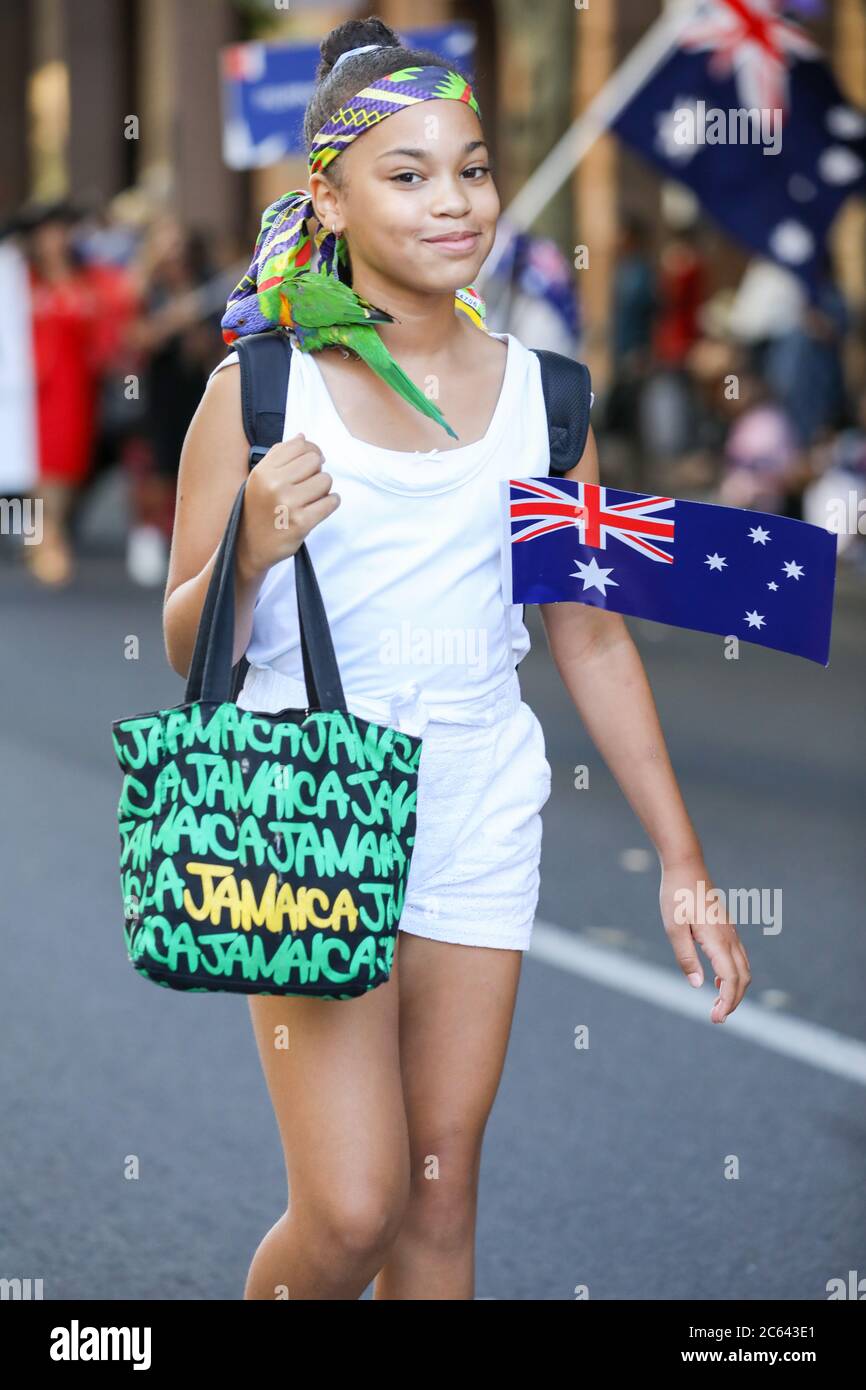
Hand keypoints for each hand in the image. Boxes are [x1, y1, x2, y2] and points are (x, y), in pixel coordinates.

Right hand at [236, 433, 339, 579]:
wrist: (249, 547)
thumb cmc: (258, 510)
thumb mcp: (260, 479)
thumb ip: (279, 456)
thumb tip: (302, 437)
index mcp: (264, 471)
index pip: (300, 445)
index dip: (311, 451)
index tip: (312, 463)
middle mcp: (274, 484)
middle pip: (315, 461)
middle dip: (316, 471)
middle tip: (309, 484)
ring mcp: (288, 504)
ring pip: (325, 480)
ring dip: (324, 489)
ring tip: (311, 498)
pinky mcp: (301, 522)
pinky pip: (331, 502)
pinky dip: (330, 503)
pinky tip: (319, 508)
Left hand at [659, 855, 751, 1023]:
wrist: (686, 865)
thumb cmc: (677, 895)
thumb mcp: (674, 928)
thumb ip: (686, 957)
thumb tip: (698, 984)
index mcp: (717, 940)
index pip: (731, 980)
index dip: (727, 1002)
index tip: (716, 1018)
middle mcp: (730, 938)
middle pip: (743, 978)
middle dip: (733, 1001)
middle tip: (716, 1017)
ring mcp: (731, 932)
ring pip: (743, 968)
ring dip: (734, 989)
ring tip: (717, 1004)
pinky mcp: (727, 928)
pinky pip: (738, 957)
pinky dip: (733, 975)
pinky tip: (717, 980)